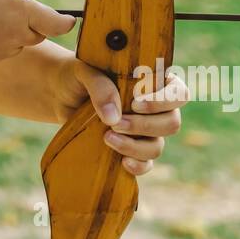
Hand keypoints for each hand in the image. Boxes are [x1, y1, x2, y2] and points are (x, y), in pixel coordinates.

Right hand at [0, 0, 75, 68]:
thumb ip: (12, 1)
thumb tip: (24, 14)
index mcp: (18, 9)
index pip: (57, 23)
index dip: (64, 23)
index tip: (68, 21)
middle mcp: (13, 35)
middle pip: (35, 34)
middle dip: (29, 25)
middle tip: (5, 10)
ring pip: (13, 45)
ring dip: (6, 35)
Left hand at [50, 57, 188, 176]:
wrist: (60, 94)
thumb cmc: (77, 76)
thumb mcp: (84, 72)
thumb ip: (100, 87)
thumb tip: (114, 118)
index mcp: (153, 82)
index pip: (179, 93)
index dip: (164, 102)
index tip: (136, 104)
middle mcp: (156, 108)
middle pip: (172, 123)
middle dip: (144, 126)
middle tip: (116, 124)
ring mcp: (145, 131)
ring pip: (158, 146)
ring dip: (135, 146)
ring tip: (107, 137)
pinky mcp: (132, 149)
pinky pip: (146, 164)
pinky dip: (138, 166)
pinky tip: (122, 162)